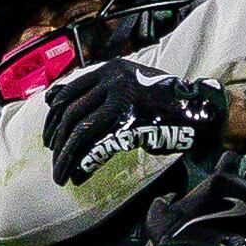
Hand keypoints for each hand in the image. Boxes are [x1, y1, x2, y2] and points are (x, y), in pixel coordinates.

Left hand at [44, 61, 233, 188]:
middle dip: (56, 140)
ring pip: (79, 131)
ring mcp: (123, 101)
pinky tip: (77, 175)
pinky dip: (83, 162)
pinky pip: (97, 145)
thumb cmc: (162, 102)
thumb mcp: (127, 87)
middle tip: (54, 158)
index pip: (69, 92)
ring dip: (65, 156)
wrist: (196, 110)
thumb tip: (52, 99)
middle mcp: (114, 80)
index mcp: (111, 70)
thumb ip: (97, 92)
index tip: (49, 137)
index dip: (53, 118)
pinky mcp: (131, 124)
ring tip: (60, 174)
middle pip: (70, 113)